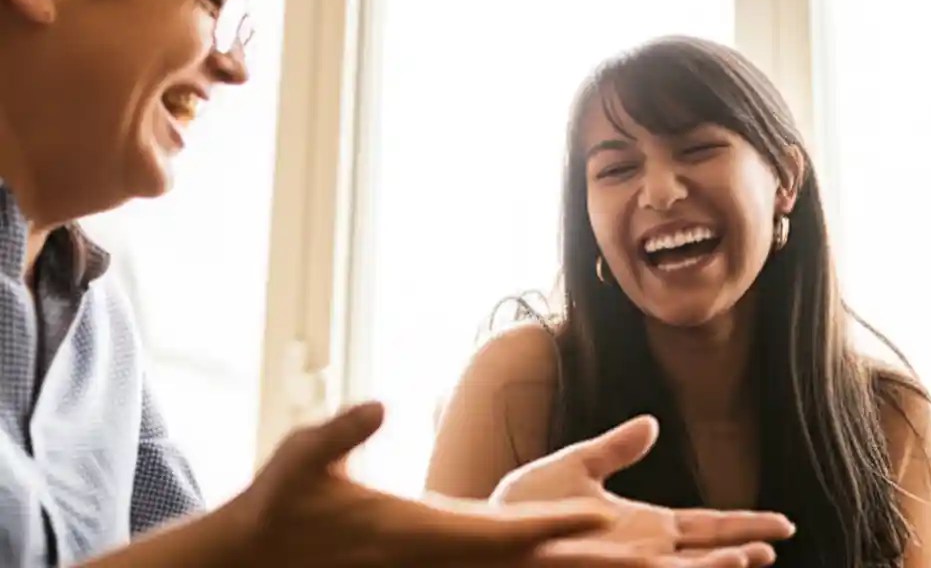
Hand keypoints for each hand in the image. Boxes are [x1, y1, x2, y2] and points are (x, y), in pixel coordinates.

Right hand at [226, 402, 614, 566]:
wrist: (255, 559)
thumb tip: (377, 405)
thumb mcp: (300, 459)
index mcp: (419, 532)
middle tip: (650, 555)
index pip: (500, 532)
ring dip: (574, 566)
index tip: (605, 517)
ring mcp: (438, 566)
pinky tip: (567, 558)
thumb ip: (338, 434)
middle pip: (527, 560)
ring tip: (636, 562)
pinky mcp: (433, 564)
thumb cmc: (278, 506)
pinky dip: (538, 562)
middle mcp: (439, 556)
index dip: (554, 523)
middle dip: (586, 558)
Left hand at [492, 416, 794, 566]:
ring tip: (755, 556)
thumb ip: (615, 449)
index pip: (707, 525)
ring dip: (723, 567)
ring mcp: (631, 567)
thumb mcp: (575, 467)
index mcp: (644, 527)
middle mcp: (646, 552)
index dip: (743, 524)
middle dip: (745, 547)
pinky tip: (713, 565)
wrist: (487, 534)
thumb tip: (652, 423)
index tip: (781, 524)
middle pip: (710, 551)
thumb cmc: (523, 509)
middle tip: (778, 542)